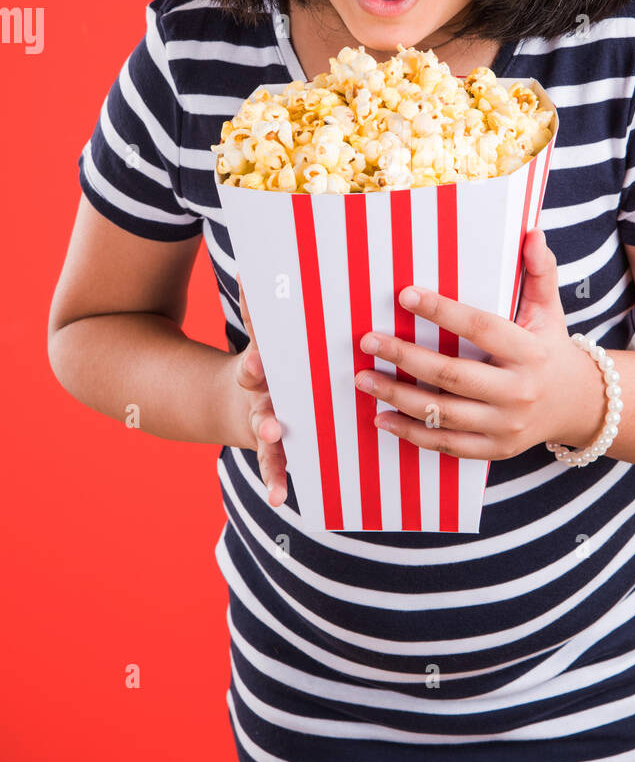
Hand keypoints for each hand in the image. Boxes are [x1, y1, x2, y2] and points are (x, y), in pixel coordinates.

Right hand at [221, 274, 287, 506]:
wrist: (230, 401)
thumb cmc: (267, 362)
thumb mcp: (262, 336)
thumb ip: (260, 309)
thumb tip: (257, 264)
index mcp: (263, 359)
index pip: (258, 348)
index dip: (256, 345)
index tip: (256, 351)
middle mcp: (259, 389)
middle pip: (255, 385)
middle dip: (257, 379)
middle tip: (256, 381)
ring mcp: (262, 418)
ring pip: (264, 427)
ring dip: (269, 433)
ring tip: (273, 436)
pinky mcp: (269, 445)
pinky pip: (273, 463)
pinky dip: (274, 478)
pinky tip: (277, 497)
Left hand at [353, 228, 604, 459]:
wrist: (577, 405)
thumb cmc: (550, 349)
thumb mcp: (549, 310)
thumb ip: (539, 271)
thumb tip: (532, 233)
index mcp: (530, 352)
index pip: (481, 328)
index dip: (442, 311)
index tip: (404, 294)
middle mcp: (518, 392)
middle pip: (453, 375)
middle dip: (406, 357)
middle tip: (368, 341)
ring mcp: (506, 425)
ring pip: (443, 413)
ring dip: (398, 396)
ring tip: (363, 378)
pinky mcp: (496, 449)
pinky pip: (447, 444)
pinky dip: (411, 434)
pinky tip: (381, 418)